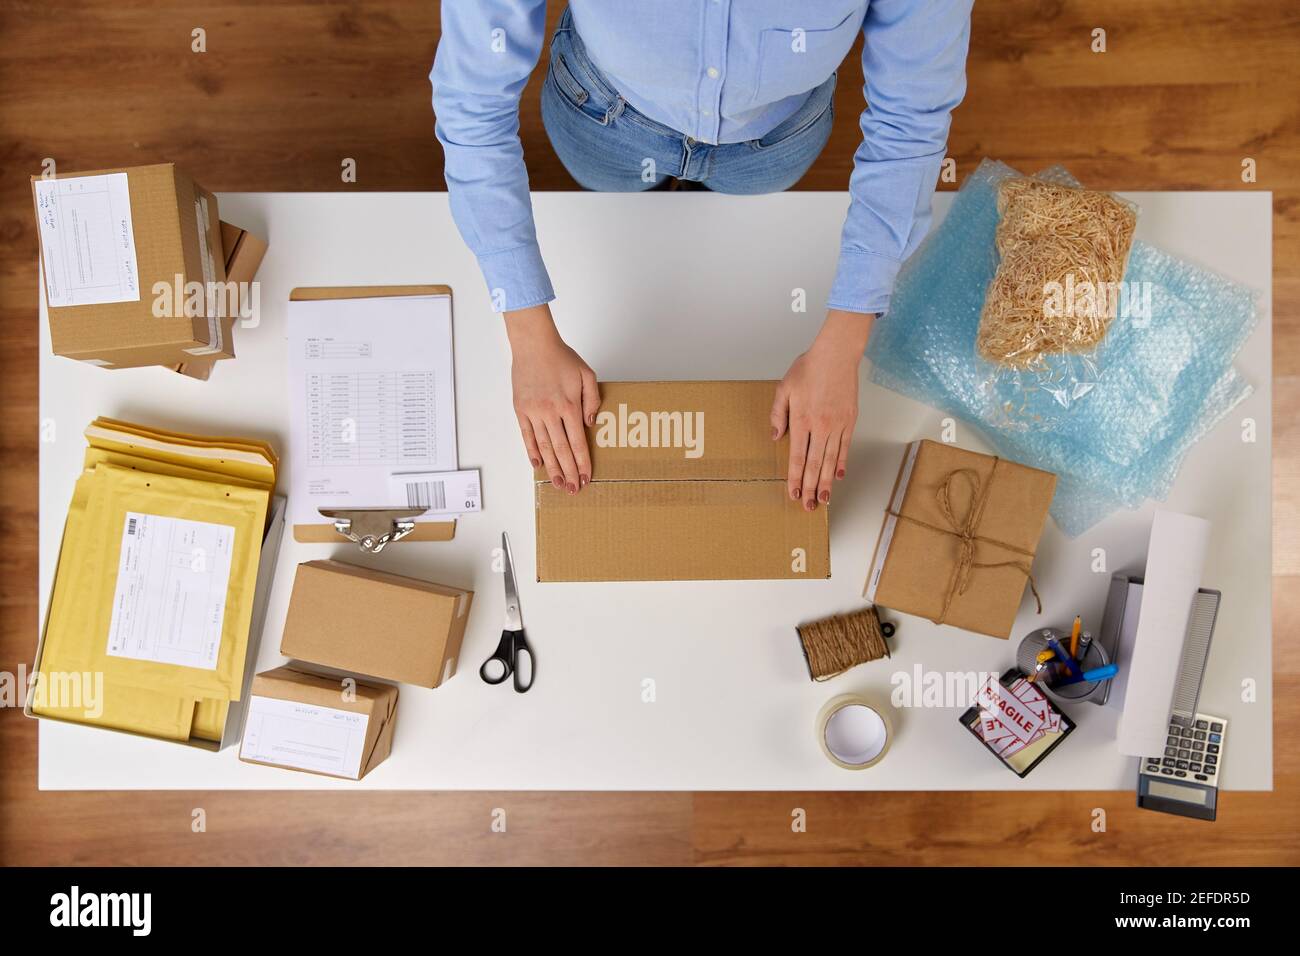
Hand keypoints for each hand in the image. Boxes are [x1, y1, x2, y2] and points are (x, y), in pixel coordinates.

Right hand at [504, 303, 600, 493]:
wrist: (534, 344)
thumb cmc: (561, 358)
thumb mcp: (587, 375)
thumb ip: (592, 400)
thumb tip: (590, 424)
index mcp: (569, 406)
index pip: (578, 442)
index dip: (582, 463)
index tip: (586, 477)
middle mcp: (550, 412)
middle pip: (561, 450)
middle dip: (568, 472)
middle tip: (573, 489)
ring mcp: (533, 412)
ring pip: (544, 447)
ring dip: (552, 468)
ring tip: (557, 484)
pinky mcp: (521, 410)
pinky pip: (527, 436)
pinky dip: (532, 452)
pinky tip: (538, 465)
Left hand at [771, 309, 874, 510]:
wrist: (836, 355)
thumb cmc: (809, 368)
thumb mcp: (783, 388)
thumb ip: (778, 414)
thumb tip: (776, 437)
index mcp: (801, 420)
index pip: (796, 457)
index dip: (794, 479)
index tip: (793, 494)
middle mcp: (820, 427)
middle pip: (814, 464)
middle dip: (810, 488)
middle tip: (808, 507)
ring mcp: (837, 425)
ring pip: (830, 460)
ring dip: (826, 482)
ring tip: (824, 500)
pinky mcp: (850, 421)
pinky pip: (845, 447)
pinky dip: (842, 463)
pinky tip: (838, 476)